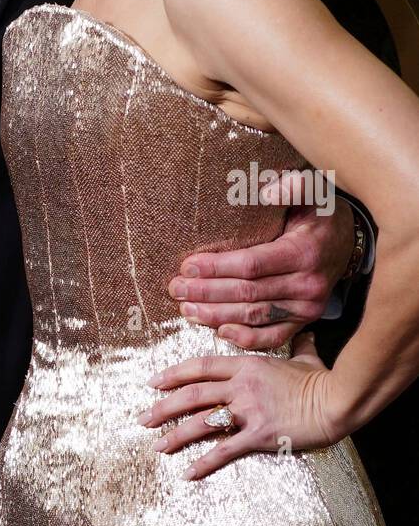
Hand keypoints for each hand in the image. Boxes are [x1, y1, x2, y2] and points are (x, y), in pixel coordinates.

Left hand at [139, 332, 345, 478]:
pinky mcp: (259, 435)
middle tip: (144, 418)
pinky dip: (204, 464)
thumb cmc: (321, 379)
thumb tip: (303, 333)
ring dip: (176, 435)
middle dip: (164, 406)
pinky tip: (188, 473)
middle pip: (192, 394)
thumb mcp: (304, 355)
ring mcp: (248, 410)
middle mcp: (241, 385)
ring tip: (158, 445)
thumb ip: (297, 344)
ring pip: (202, 422)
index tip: (154, 381)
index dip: (174, 374)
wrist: (336, 400)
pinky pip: (225, 451)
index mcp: (246, 365)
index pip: (200, 367)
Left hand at [166, 175, 355, 348]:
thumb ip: (293, 187)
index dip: (218, 267)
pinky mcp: (305, 320)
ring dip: (218, 315)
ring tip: (187, 309)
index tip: (188, 265)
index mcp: (303, 253)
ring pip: (255, 316)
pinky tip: (220, 332)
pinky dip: (247, 338)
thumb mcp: (312, 192)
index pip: (252, 264)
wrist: (348, 241)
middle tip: (177, 289)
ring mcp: (307, 308)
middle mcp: (307, 285)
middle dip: (208, 292)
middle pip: (248, 293)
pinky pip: (274, 337)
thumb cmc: (320, 213)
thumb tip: (268, 191)